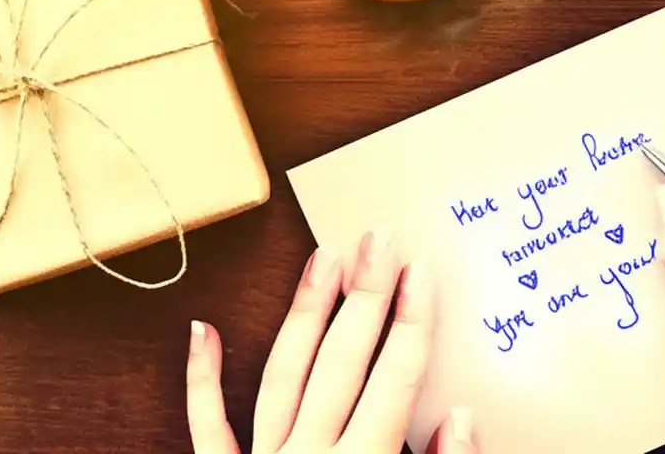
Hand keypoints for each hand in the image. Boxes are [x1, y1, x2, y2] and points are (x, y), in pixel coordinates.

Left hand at [185, 232, 479, 453]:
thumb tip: (461, 417)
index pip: (394, 384)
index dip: (411, 326)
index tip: (420, 274)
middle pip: (341, 365)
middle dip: (365, 299)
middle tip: (378, 241)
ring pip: (282, 376)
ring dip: (305, 313)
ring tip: (323, 258)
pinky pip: (208, 424)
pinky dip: (203, 377)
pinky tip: (202, 330)